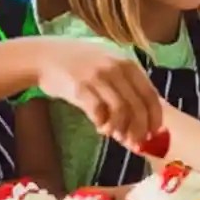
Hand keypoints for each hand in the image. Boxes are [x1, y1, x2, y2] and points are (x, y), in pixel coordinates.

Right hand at [33, 39, 162, 147]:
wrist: (45, 56)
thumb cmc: (80, 63)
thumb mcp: (108, 64)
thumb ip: (126, 83)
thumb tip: (143, 116)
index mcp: (128, 63)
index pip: (150, 94)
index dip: (154, 116)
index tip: (154, 132)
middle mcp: (116, 68)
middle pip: (137, 105)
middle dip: (139, 128)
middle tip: (135, 143)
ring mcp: (98, 76)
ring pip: (120, 110)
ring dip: (120, 128)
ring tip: (114, 134)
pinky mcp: (80, 87)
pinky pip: (98, 112)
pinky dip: (103, 124)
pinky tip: (100, 128)